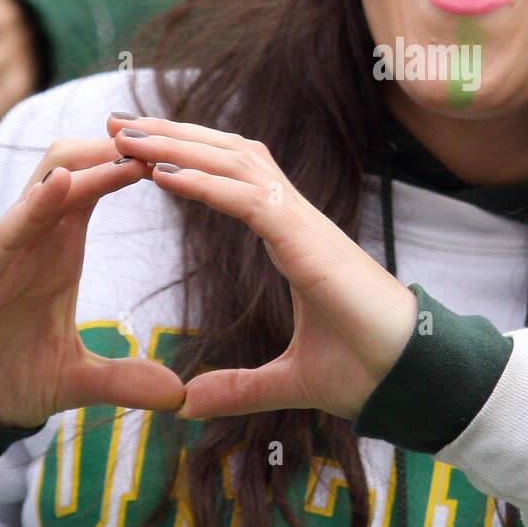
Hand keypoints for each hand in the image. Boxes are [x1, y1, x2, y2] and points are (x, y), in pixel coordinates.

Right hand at [0, 140, 185, 426]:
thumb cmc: (3, 377)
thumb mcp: (75, 379)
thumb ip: (123, 378)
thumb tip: (176, 392)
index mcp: (58, 245)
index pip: (98, 183)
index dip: (133, 161)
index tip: (178, 149)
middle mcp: (34, 237)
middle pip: (73, 164)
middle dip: (117, 148)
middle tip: (166, 139)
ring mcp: (6, 251)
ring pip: (43, 185)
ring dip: (87, 165)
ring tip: (131, 154)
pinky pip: (7, 231)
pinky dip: (34, 207)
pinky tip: (61, 187)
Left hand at [107, 113, 418, 420]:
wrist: (413, 380)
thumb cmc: (369, 370)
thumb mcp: (289, 382)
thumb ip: (240, 387)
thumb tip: (189, 403)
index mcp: (293, 238)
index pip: (235, 178)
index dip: (189, 157)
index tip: (138, 151)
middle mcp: (298, 220)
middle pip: (228, 155)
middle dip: (172, 135)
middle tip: (115, 123)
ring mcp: (305, 226)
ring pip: (235, 164)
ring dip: (178, 145)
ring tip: (126, 135)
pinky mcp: (309, 244)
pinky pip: (248, 200)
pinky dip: (203, 182)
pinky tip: (161, 173)